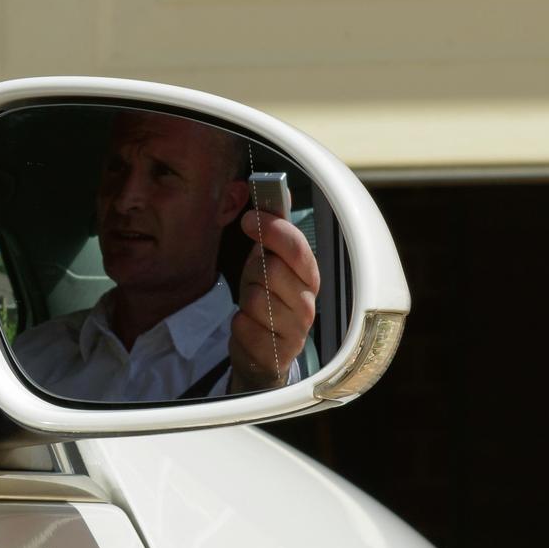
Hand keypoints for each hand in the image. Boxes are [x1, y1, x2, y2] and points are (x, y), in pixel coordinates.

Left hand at [226, 213, 317, 389]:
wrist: (264, 354)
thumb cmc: (267, 301)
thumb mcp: (270, 263)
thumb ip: (275, 234)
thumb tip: (279, 193)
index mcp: (309, 276)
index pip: (297, 248)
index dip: (273, 230)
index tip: (250, 220)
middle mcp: (308, 303)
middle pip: (271, 270)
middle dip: (253, 271)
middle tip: (253, 278)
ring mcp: (295, 331)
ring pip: (254, 299)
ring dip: (245, 300)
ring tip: (254, 308)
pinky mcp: (276, 354)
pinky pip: (244, 326)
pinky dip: (239, 324)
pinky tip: (249, 327)